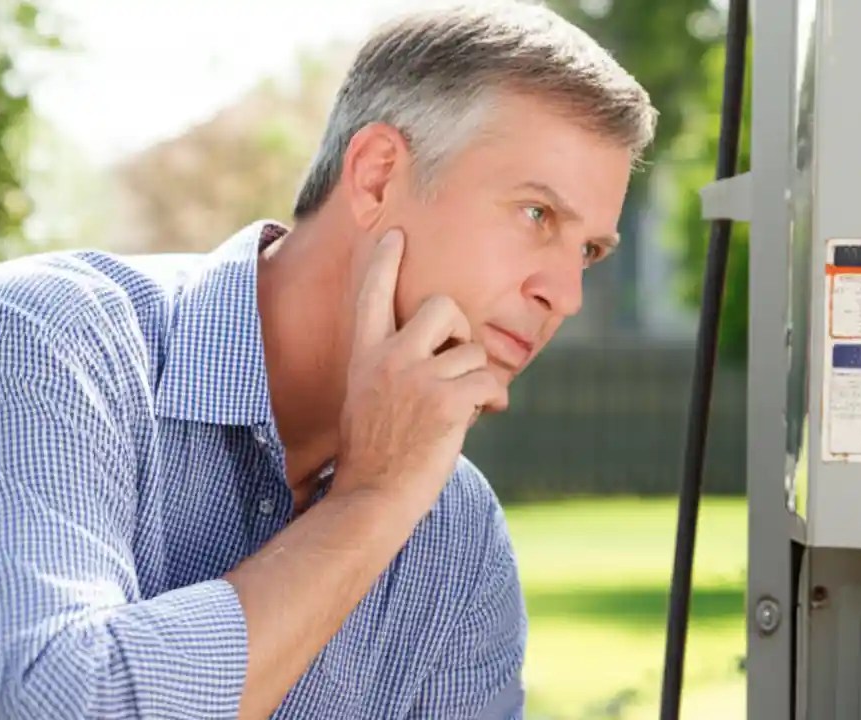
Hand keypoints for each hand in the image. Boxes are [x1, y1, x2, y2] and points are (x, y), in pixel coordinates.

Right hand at [333, 228, 507, 511]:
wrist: (371, 497)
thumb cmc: (375, 454)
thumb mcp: (368, 397)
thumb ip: (395, 367)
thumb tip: (447, 352)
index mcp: (366, 355)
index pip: (373, 295)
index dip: (386, 262)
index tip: (395, 234)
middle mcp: (389, 358)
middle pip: (443, 307)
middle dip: (463, 329)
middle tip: (459, 360)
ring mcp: (417, 377)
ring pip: (474, 351)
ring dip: (479, 378)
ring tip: (467, 406)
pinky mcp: (447, 401)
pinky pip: (491, 380)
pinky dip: (495, 398)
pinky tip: (484, 415)